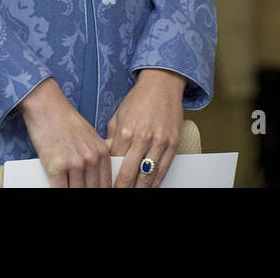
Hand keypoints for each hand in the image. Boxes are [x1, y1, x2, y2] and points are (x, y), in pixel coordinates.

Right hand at [19, 78, 110, 187]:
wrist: (47, 107)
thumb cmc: (65, 120)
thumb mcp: (90, 136)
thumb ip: (95, 155)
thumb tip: (96, 176)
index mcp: (101, 152)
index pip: (106, 183)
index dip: (101, 191)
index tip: (99, 193)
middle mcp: (91, 158)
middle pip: (92, 189)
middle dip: (88, 192)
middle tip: (82, 192)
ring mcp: (74, 163)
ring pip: (77, 191)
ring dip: (73, 192)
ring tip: (70, 188)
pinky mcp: (57, 166)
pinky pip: (61, 189)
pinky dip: (60, 192)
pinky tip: (59, 190)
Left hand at [108, 68, 184, 187]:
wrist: (162, 85)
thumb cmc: (138, 99)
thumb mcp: (118, 115)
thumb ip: (112, 137)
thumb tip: (107, 157)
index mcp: (126, 131)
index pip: (114, 162)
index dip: (109, 176)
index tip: (106, 185)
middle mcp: (142, 138)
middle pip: (130, 173)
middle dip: (122, 188)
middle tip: (117, 193)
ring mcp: (159, 142)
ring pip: (148, 175)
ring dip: (139, 188)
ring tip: (133, 193)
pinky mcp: (173, 143)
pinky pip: (164, 169)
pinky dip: (156, 182)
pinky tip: (150, 187)